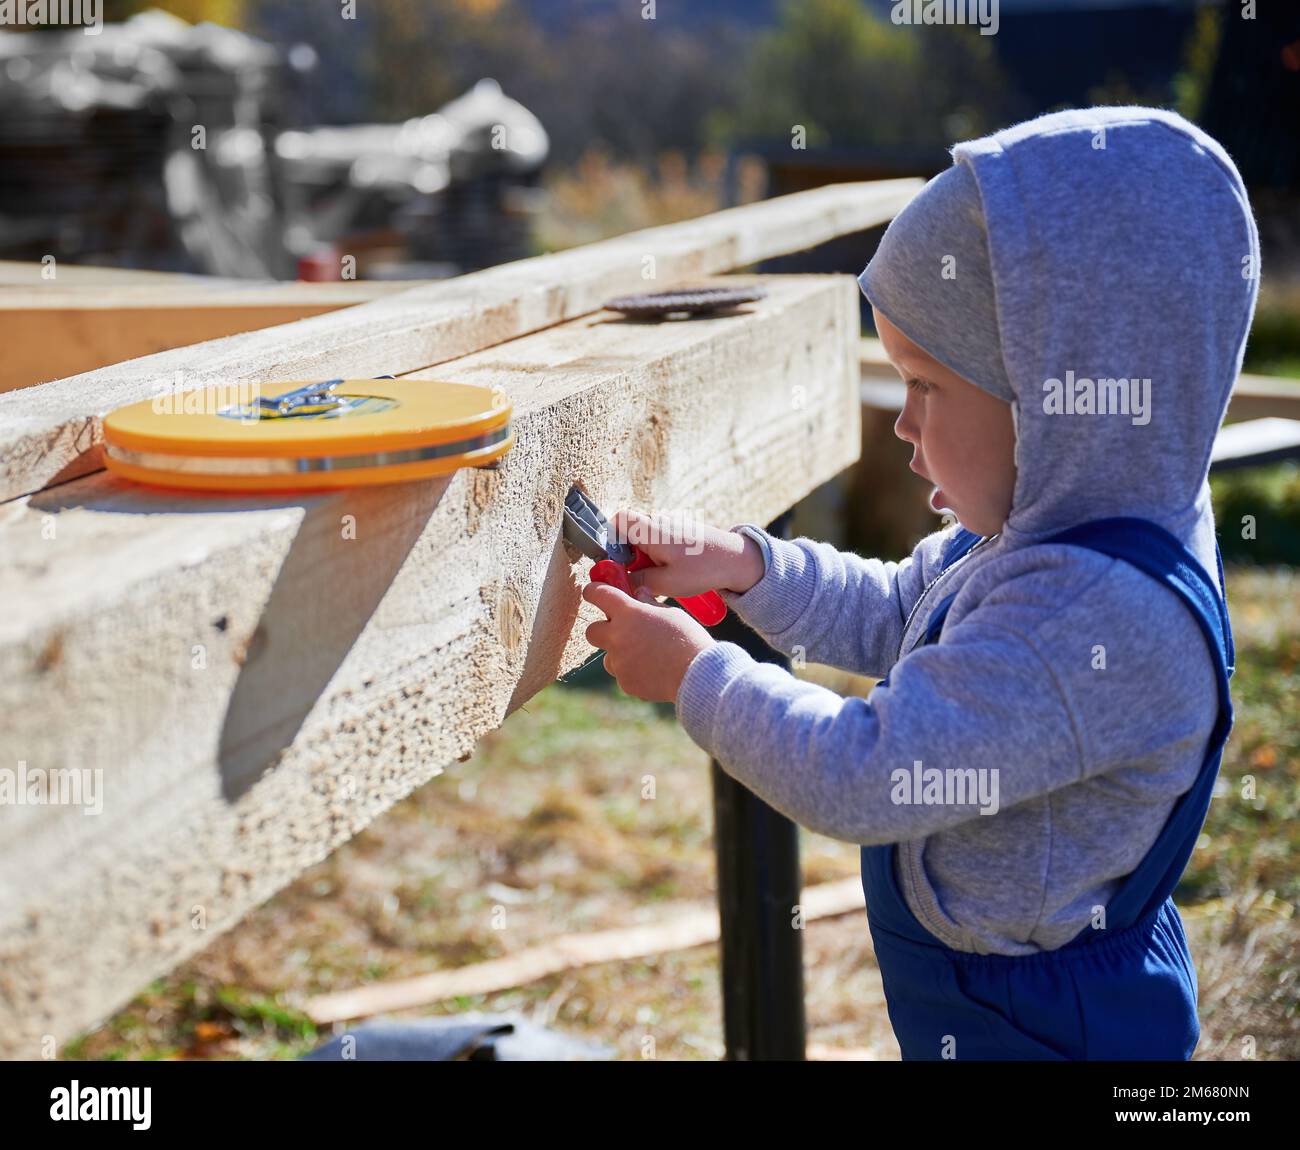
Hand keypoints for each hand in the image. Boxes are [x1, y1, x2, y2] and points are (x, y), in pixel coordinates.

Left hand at [582, 580, 714, 702]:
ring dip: (620, 655)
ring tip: (647, 657)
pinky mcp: (625, 683)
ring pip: (608, 657)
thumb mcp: (671, 614)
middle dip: (602, 629)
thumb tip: (639, 593)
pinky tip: (655, 672)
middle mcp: (617, 637)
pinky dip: (634, 673)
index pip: (599, 595)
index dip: (594, 592)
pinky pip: (623, 675)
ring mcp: (619, 662)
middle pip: (592, 631)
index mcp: (629, 613)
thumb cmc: (688, 639)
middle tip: (620, 631)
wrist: (697, 675)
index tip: (593, 592)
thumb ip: (649, 604)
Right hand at [611, 509, 765, 597]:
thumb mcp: (667, 583)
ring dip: (645, 557)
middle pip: (630, 531)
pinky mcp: (681, 532)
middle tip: (639, 574)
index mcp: (651, 531)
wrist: (737, 560)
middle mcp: (659, 523)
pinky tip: (672, 571)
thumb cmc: (704, 569)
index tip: (616, 560)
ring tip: (659, 575)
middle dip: (629, 554)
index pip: (618, 519)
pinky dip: (659, 555)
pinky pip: (660, 541)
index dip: (610, 538)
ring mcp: (671, 525)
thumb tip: (621, 582)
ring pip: (645, 538)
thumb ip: (639, 581)